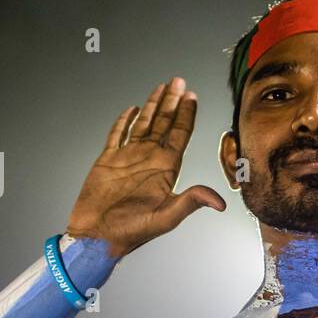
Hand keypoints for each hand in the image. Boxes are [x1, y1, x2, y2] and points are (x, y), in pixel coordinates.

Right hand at [67, 77, 225, 257]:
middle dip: (172, 101)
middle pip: (164, 123)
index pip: (180, 135)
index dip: (187, 115)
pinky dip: (124, 121)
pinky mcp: (108, 160)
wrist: (97, 235)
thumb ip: (191, 202)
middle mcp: (149, 159)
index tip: (193, 96)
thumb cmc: (131, 232)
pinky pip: (117, 134)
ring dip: (153, 105)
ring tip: (161, 86)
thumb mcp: (166, 217)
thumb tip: (220, 203)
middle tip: (179, 81)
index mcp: (165, 169)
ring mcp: (128, 158)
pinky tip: (133, 109)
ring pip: (143, 124)